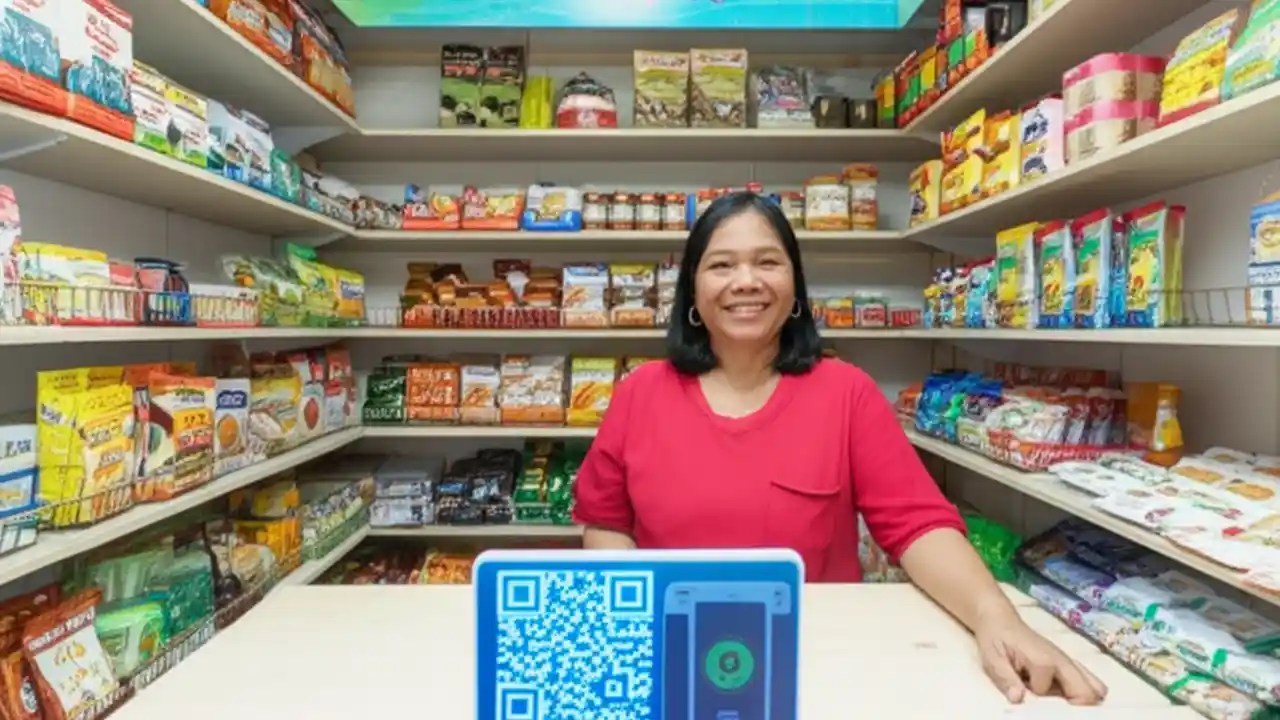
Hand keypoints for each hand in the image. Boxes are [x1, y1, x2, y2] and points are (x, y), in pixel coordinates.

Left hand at [975, 616, 1107, 704]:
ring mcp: (1068, 663)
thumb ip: (1006, 679)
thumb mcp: (994, 660)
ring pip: (1094, 688)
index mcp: (1043, 660)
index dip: (1034, 698)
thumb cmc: (997, 640)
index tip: (1024, 693)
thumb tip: (1018, 698)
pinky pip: (1089, 682)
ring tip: (1063, 707)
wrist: (1002, 622)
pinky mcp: (1069, 666)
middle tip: (1054, 709)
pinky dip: (1084, 694)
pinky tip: (1067, 699)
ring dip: (1083, 701)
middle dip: (1076, 707)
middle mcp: (1062, 661)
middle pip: (1088, 692)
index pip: (1046, 693)